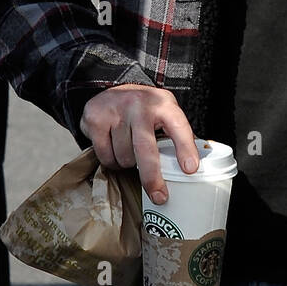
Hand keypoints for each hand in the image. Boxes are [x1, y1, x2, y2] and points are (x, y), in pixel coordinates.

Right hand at [80, 84, 197, 204]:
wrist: (112, 88)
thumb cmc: (144, 109)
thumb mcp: (165, 112)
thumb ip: (176, 134)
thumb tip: (189, 168)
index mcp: (164, 104)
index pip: (178, 126)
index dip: (185, 148)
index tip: (190, 169)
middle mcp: (140, 105)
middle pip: (145, 148)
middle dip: (152, 176)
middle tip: (160, 197)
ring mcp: (117, 110)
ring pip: (124, 157)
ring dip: (127, 164)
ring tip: (129, 151)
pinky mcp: (96, 119)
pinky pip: (105, 156)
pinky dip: (111, 161)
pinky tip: (114, 147)